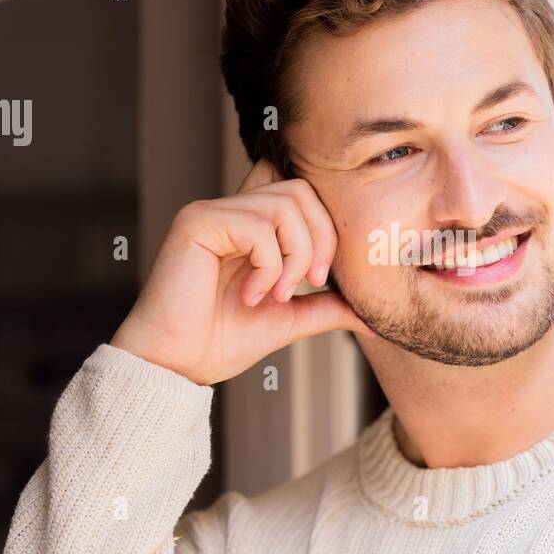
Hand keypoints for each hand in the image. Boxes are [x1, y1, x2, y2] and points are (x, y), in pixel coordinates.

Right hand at [110, 159, 370, 384]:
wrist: (177, 365)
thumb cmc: (221, 341)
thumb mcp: (290, 320)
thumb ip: (328, 306)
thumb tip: (375, 314)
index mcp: (251, 225)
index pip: (299, 187)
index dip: (324, 219)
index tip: (324, 273)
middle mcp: (231, 208)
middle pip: (303, 189)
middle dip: (321, 238)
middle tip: (311, 283)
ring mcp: (212, 211)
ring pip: (286, 203)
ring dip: (295, 256)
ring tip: (277, 295)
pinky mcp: (197, 222)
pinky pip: (257, 226)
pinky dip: (268, 265)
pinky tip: (251, 295)